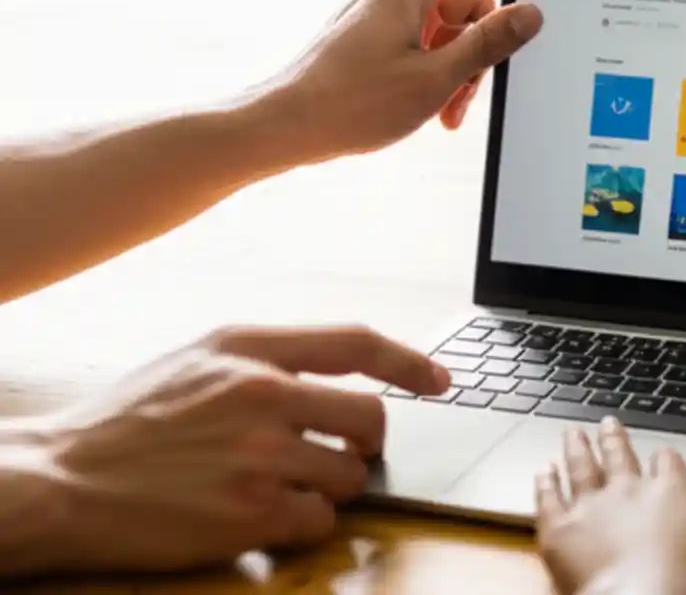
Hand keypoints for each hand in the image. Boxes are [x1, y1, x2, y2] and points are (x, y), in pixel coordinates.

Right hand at [28, 326, 448, 573]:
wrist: (61, 480)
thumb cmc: (131, 421)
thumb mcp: (196, 358)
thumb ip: (268, 359)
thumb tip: (339, 377)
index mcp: (249, 348)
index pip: (356, 341)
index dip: (410, 361)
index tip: (442, 380)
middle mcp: (262, 394)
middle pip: (370, 419)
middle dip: (365, 444)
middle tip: (340, 454)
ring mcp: (259, 455)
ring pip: (350, 476)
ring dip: (329, 488)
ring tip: (282, 486)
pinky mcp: (251, 513)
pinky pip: (320, 522)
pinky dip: (304, 525)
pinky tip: (265, 517)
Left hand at [266, 0, 543, 160]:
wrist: (288, 126)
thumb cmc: (352, 104)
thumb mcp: (434, 78)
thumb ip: (486, 44)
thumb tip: (529, 13)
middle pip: (466, 0)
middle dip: (480, 46)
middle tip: (467, 90)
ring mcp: (385, 18)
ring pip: (448, 30)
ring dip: (458, 70)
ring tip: (444, 110)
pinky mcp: (376, 40)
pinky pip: (424, 45)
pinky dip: (436, 74)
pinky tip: (429, 108)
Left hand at [535, 418, 685, 594]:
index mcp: (672, 491)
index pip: (668, 465)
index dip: (665, 461)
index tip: (663, 455)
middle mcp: (628, 489)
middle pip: (620, 456)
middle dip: (615, 440)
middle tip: (607, 423)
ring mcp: (590, 507)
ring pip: (580, 467)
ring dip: (576, 449)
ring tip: (572, 434)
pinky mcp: (559, 531)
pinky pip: (548, 499)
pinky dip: (544, 484)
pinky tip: (542, 472)